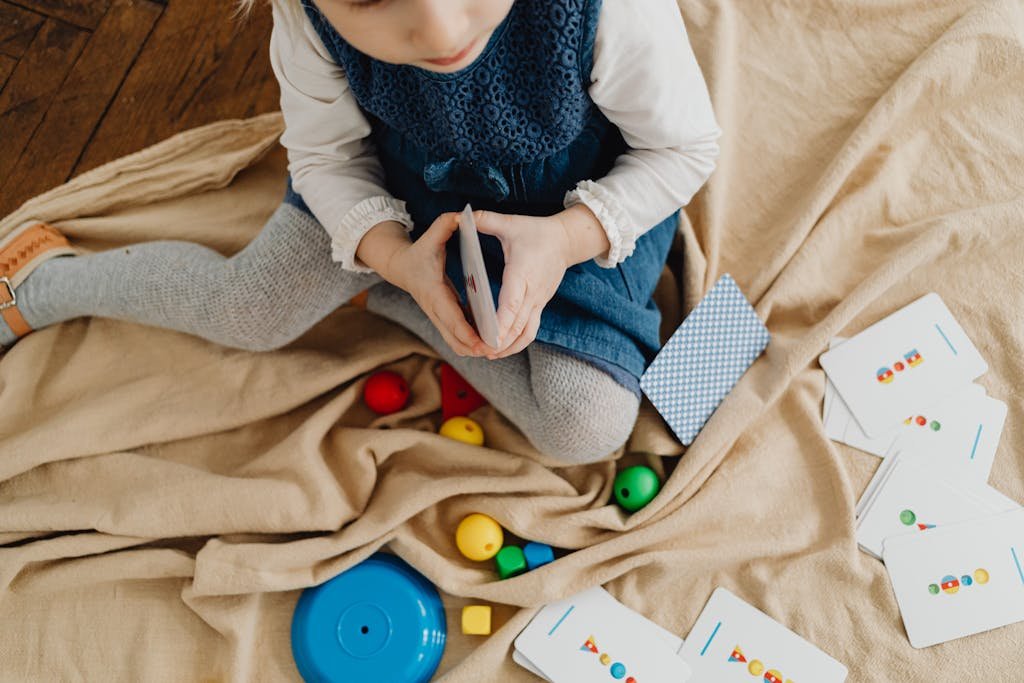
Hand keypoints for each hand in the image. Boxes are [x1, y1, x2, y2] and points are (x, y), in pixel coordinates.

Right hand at [383, 213, 495, 357]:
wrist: (401, 267)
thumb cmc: (419, 252)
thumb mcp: (432, 236)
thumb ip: (445, 224)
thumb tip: (461, 216)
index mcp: (434, 292)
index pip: (450, 317)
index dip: (466, 331)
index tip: (482, 342)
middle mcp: (435, 309)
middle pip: (454, 338)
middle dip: (474, 347)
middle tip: (496, 350)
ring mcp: (438, 317)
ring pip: (455, 343)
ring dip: (473, 349)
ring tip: (495, 349)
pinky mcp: (443, 319)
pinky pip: (457, 337)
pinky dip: (471, 342)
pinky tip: (489, 341)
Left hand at [473, 210, 576, 358]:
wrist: (566, 241)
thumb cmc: (537, 232)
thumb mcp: (511, 223)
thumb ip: (486, 221)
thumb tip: (461, 216)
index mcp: (523, 272)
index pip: (513, 302)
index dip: (502, 321)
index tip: (490, 336)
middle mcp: (533, 291)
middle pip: (518, 323)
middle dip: (501, 340)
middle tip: (482, 351)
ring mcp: (539, 301)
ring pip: (526, 331)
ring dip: (510, 346)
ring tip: (489, 354)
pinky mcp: (540, 305)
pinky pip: (530, 329)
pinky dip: (517, 342)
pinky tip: (501, 348)